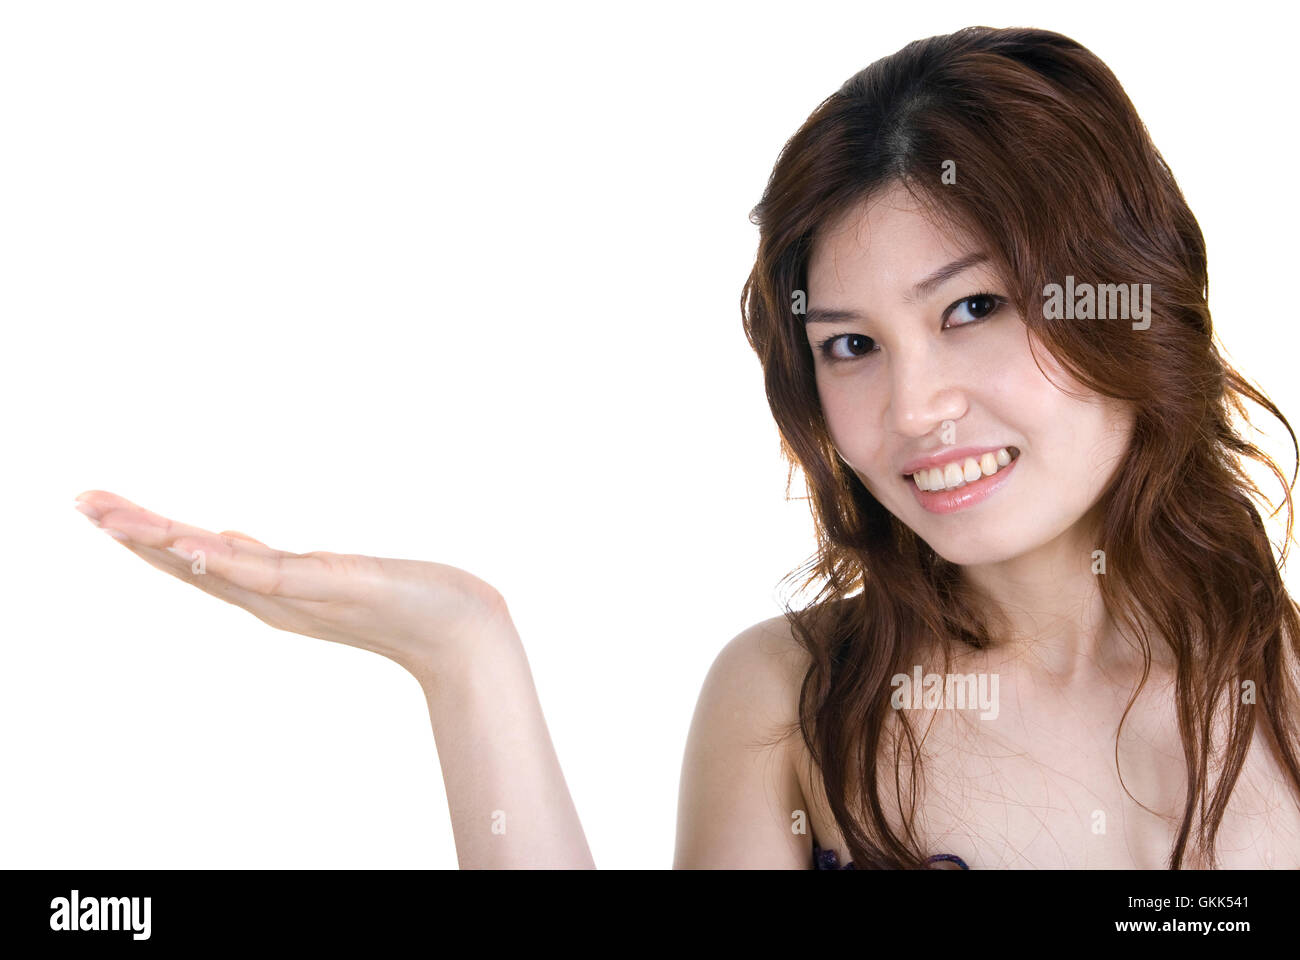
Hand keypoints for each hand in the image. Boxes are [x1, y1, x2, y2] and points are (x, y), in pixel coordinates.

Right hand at [73, 490, 514, 681]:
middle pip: (189, 563)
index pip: (193, 560)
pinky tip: (188, 538)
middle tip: (82, 502)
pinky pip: (264, 571)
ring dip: (162, 540)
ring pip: (214, 565)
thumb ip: (274, 561)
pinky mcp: (326, 589)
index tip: (103, 509)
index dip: (146, 538)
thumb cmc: (403, 601)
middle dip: (134, 533)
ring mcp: (296, 596)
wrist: (460, 633)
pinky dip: (223, 557)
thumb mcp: (328, 573)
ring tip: (110, 514)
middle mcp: (273, 599)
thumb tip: (231, 537)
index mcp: (270, 589)